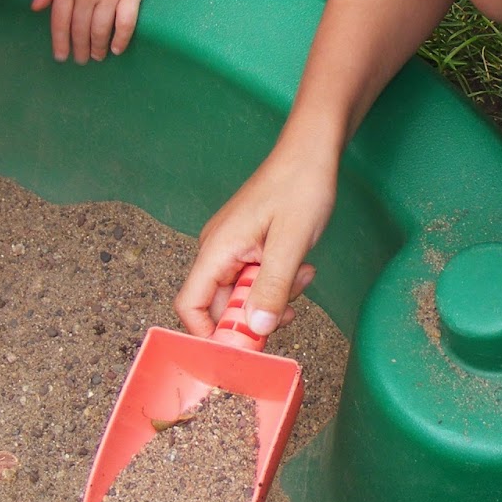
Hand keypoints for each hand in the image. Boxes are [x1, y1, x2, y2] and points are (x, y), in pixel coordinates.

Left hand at [31, 0, 155, 62]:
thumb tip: (36, 8)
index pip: (59, 20)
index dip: (59, 41)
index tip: (61, 56)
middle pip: (79, 28)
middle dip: (79, 48)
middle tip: (81, 60)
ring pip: (100, 29)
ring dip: (98, 47)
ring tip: (98, 56)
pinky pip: (125, 23)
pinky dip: (121, 39)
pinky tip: (117, 49)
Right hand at [173, 144, 332, 336]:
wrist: (310, 153)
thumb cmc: (299, 187)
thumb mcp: (290, 243)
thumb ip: (272, 288)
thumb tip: (256, 330)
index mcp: (216, 249)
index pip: (190, 306)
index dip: (210, 334)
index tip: (244, 348)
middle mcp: (216, 251)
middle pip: (220, 307)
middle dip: (256, 314)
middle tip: (292, 304)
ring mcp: (231, 249)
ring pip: (243, 295)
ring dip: (273, 296)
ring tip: (302, 274)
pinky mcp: (247, 246)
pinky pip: (254, 279)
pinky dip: (277, 281)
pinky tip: (300, 266)